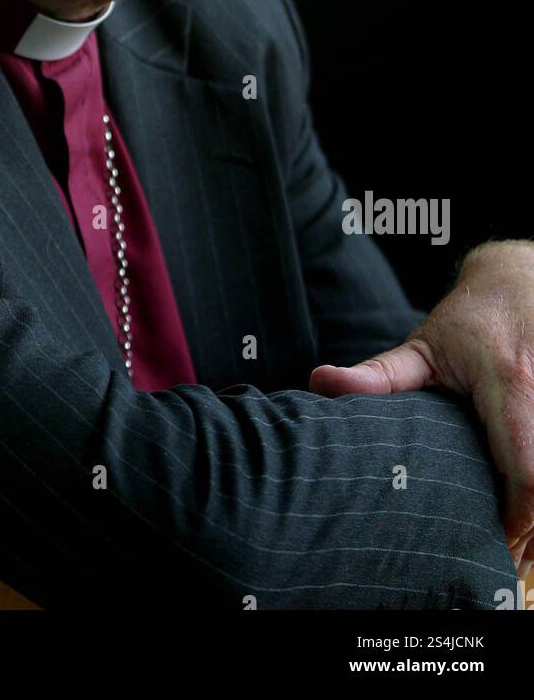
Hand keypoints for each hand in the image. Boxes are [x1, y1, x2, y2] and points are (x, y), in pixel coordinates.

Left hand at [309, 240, 533, 572]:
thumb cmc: (469, 320)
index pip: (525, 472)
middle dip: (533, 526)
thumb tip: (320, 382)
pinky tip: (530, 507)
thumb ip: (379, 374)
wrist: (519, 278)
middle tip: (509, 555)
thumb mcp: (424, 345)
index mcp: (509, 384)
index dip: (516, 520)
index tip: (497, 547)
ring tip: (521, 542)